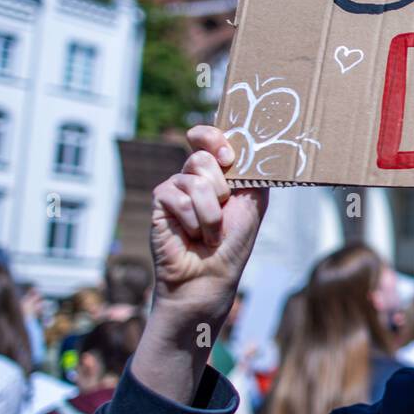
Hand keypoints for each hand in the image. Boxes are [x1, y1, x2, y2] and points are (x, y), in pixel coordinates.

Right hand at [150, 125, 268, 318]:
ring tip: (209, 233)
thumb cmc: (234, 242)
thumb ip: (251, 170)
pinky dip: (194, 222)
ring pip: (195, 181)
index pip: (207, 137)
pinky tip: (192, 236)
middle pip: (203, 158)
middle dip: (220, 190)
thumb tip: (253, 143)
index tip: (228, 156)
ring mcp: (175, 188)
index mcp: (217, 172)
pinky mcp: (160, 202)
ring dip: (211, 215)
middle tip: (222, 212)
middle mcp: (193, 176)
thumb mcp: (253, 201)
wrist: (212, 276)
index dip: (213, 137)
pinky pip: (179, 198)